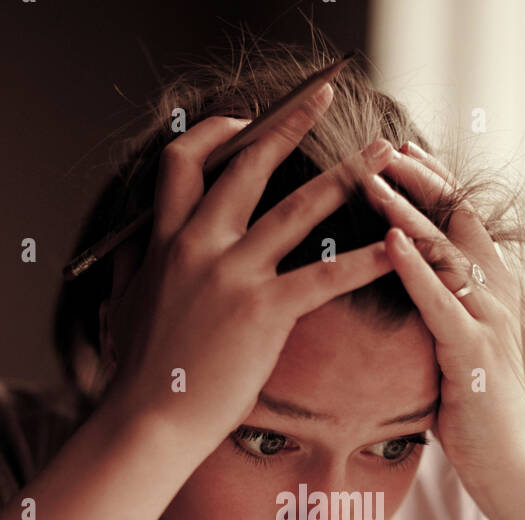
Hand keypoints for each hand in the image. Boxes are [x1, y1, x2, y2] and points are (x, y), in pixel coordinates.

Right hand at [97, 88, 399, 449]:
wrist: (147, 420)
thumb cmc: (142, 374)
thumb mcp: (127, 305)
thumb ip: (138, 268)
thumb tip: (137, 249)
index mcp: (165, 241)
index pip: (184, 160)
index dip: (217, 131)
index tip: (245, 119)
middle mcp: (198, 245)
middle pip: (247, 162)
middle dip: (290, 121)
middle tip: (325, 94)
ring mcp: (232, 275)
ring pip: (297, 207)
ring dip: (347, 173)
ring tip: (384, 154)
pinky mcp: (263, 311)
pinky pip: (325, 276)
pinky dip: (366, 259)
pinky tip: (397, 247)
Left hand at [363, 142, 524, 500]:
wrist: (504, 462)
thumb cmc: (470, 405)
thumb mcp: (452, 341)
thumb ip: (437, 304)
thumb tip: (396, 274)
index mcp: (494, 286)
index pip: (462, 216)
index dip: (432, 179)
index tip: (399, 148)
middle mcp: (499, 294)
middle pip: (458, 218)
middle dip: (419, 177)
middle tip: (380, 144)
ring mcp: (490, 321)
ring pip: (447, 251)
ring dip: (407, 210)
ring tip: (371, 178)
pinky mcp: (474, 352)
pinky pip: (441, 301)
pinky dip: (415, 268)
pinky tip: (391, 241)